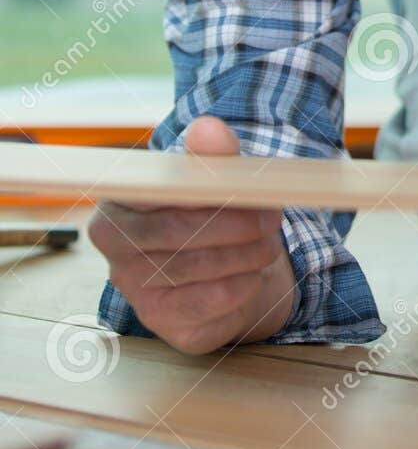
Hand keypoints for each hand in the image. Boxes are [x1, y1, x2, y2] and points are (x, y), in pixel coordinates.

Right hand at [88, 116, 296, 354]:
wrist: (226, 266)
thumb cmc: (211, 213)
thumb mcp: (216, 177)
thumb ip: (212, 153)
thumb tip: (209, 127)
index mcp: (118, 203)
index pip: (156, 196)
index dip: (204, 192)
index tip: (245, 188)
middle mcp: (114, 250)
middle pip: (175, 234)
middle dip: (234, 225)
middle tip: (271, 219)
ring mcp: (133, 289)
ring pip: (195, 270)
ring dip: (245, 255)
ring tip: (268, 244)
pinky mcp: (161, 321)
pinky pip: (208, 302)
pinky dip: (242, 284)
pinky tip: (254, 273)